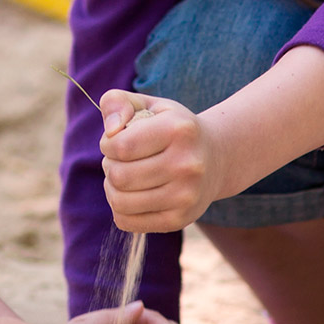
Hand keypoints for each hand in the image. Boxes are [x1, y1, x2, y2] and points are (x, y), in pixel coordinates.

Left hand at [98, 90, 211, 233]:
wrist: (216, 158)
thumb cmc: (173, 128)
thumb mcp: (149, 105)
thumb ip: (117, 102)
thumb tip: (111, 130)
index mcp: (179, 130)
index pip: (121, 146)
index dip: (107, 144)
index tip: (116, 140)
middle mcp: (187, 165)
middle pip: (119, 176)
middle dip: (109, 166)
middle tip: (121, 160)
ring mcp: (186, 196)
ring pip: (120, 202)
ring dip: (112, 188)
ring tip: (124, 176)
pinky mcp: (179, 220)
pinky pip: (126, 221)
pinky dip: (119, 208)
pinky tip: (132, 194)